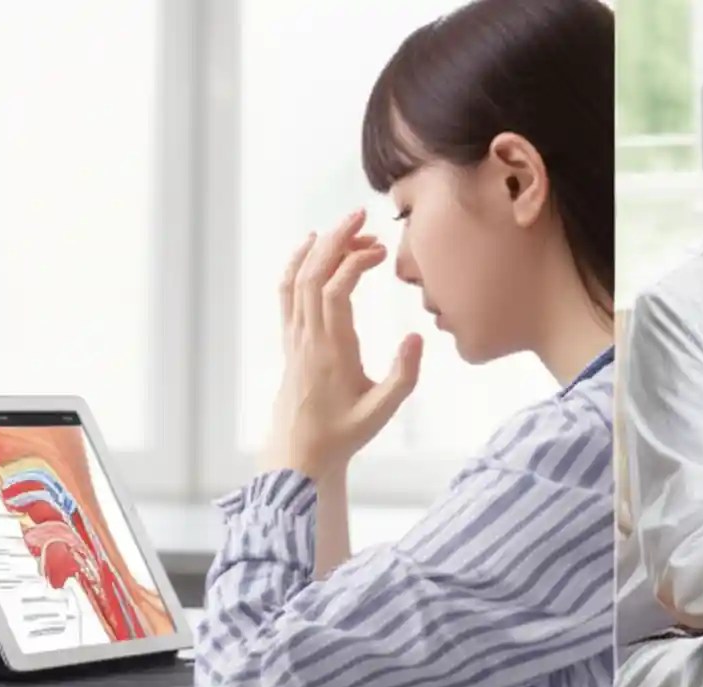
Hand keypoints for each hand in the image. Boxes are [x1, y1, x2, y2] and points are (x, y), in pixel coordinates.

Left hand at [260, 208, 423, 482]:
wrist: (300, 454)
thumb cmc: (344, 433)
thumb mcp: (383, 410)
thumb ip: (403, 375)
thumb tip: (416, 336)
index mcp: (330, 350)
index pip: (334, 291)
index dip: (355, 263)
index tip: (380, 252)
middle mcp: (306, 337)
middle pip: (312, 274)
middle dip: (336, 240)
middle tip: (363, 216)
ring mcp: (294, 337)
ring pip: (298, 280)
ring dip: (319, 248)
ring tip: (347, 228)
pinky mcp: (289, 340)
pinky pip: (286, 292)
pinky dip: (297, 264)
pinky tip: (310, 248)